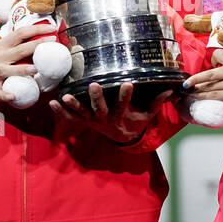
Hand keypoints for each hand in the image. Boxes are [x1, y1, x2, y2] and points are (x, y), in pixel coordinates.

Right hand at [0, 21, 50, 103]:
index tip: (51, 28)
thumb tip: (45, 42)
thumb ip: (21, 46)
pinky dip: (5, 94)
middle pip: (19, 49)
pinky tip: (13, 96)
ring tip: (35, 69)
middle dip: (36, 44)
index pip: (20, 33)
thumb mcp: (6, 51)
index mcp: (2, 45)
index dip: (36, 29)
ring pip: (7, 70)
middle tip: (51, 41)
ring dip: (22, 70)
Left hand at [49, 82, 170, 145]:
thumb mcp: (146, 115)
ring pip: (82, 114)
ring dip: (73, 105)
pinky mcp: (84, 122)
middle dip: (96, 97)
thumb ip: (156, 102)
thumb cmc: (134, 122)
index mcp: (120, 116)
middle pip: (100, 109)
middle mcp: (105, 119)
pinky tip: (51, 102)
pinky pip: (70, 118)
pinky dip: (61, 112)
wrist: (122, 138)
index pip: (124, 105)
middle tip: (93, 85)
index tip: (128, 83)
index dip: (126, 95)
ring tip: (65, 97)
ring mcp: (93, 121)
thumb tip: (171, 90)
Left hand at [182, 50, 222, 107]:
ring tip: (188, 91)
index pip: (218, 56)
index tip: (213, 64)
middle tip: (185, 83)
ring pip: (210, 86)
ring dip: (197, 89)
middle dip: (195, 79)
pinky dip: (204, 97)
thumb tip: (221, 64)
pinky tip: (196, 97)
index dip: (213, 60)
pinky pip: (215, 96)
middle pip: (209, 74)